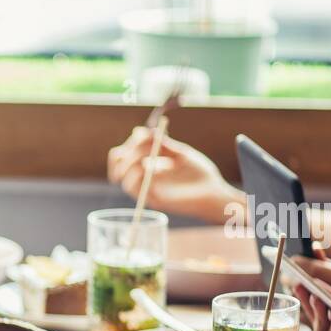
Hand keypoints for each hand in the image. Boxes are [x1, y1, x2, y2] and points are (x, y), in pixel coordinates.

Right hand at [107, 127, 242, 223]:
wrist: (213, 192)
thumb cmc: (200, 174)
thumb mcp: (180, 153)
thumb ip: (162, 144)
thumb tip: (140, 131)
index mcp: (148, 164)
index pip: (126, 151)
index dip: (132, 141)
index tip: (146, 134)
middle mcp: (143, 177)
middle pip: (118, 161)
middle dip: (129, 149)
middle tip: (146, 144)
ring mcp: (146, 189)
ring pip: (121, 174)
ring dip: (130, 161)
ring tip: (148, 157)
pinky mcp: (151, 199)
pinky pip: (132, 186)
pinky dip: (136, 173)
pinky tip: (147, 167)